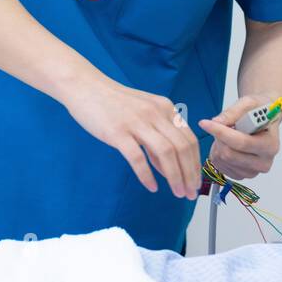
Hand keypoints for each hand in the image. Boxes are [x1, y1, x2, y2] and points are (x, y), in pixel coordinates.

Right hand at [60, 73, 200, 198]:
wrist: (86, 87)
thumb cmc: (114, 103)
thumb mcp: (143, 113)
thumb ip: (157, 137)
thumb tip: (168, 167)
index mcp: (165, 108)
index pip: (189, 139)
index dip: (195, 163)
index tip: (196, 181)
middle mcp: (155, 113)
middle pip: (182, 147)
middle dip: (189, 174)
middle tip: (190, 193)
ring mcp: (136, 122)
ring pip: (165, 153)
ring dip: (175, 176)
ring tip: (177, 192)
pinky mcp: (117, 132)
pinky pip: (137, 158)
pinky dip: (147, 175)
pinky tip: (152, 187)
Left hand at [199, 94, 281, 180]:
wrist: (263, 119)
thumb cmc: (259, 111)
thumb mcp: (249, 103)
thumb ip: (233, 112)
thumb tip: (216, 122)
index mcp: (270, 144)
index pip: (241, 142)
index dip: (220, 132)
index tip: (204, 123)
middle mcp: (264, 162)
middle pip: (229, 154)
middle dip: (219, 137)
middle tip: (221, 124)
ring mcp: (252, 171)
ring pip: (222, 160)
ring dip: (218, 143)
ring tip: (228, 132)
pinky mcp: (241, 175)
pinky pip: (219, 166)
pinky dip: (217, 152)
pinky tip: (226, 143)